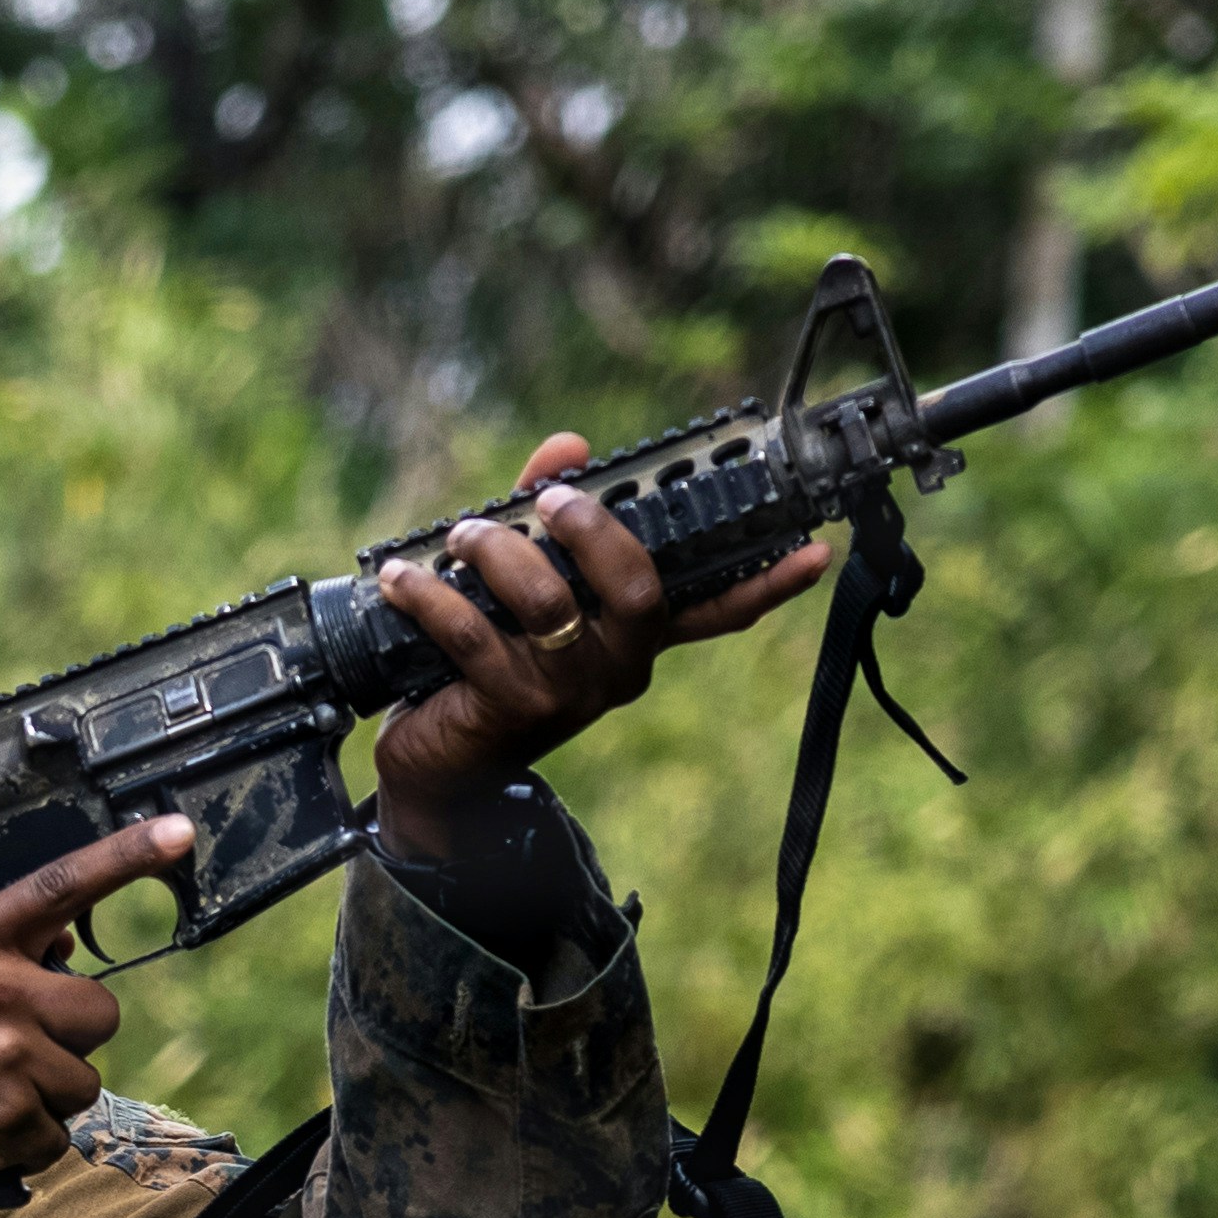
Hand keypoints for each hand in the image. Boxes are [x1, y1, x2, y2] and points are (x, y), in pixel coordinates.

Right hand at [0, 815, 200, 1216]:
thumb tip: (62, 948)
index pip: (59, 887)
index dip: (124, 858)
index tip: (179, 833)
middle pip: (99, 1009)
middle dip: (69, 1033)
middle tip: (14, 1047)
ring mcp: (7, 1062)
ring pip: (84, 1077)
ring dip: (49, 1091)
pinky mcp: (11, 1124)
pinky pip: (59, 1132)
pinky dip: (29, 1138)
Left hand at [365, 437, 828, 860]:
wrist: (435, 772)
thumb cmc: (484, 667)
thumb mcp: (521, 585)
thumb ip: (544, 517)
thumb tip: (568, 445)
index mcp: (635, 639)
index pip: (717, 611)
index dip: (768, 584)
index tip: (816, 550)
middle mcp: (618, 669)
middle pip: (637, 587)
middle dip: (591, 528)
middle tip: (547, 500)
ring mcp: (568, 695)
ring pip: (547, 602)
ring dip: (496, 553)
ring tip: (460, 538)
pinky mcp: (509, 710)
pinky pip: (473, 635)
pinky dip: (431, 596)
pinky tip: (402, 578)